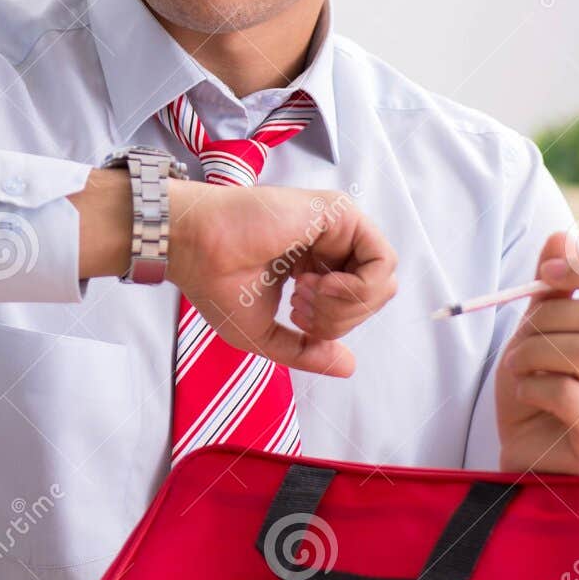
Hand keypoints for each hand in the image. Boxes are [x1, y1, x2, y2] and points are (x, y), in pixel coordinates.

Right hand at [167, 179, 397, 375]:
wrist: (196, 248)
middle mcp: (331, 244)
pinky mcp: (341, 213)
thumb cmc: (217, 283)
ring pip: (383, 282)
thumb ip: (307, 351)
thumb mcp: (265, 334)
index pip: (354, 305)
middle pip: (374, 297)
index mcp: (316, 265)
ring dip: (343, 305)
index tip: (293, 314)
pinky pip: (382, 262)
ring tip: (302, 292)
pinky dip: (353, 288)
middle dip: (339, 320)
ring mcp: (338, 226)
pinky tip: (315, 283)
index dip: (332, 325)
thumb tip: (349, 366)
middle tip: (298, 306)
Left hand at [495, 231, 578, 478]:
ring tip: (517, 367)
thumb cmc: (538, 388)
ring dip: (533, 354)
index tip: (542, 276)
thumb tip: (561, 237)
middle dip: (545, 320)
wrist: (527, 452)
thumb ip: (552, 288)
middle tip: (518, 338)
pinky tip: (526, 394)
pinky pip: (569, 394)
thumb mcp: (539, 330)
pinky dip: (533, 386)